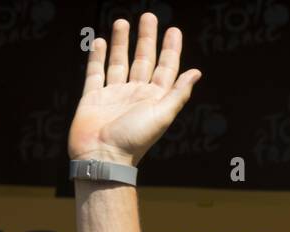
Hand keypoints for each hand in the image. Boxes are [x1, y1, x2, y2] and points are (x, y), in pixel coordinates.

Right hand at [68, 14, 200, 164]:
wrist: (102, 156)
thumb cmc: (134, 139)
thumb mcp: (162, 115)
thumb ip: (178, 93)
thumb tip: (197, 72)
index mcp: (154, 99)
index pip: (166, 68)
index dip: (170, 49)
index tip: (173, 29)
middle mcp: (136, 94)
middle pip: (143, 60)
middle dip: (147, 38)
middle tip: (149, 16)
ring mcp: (114, 95)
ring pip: (119, 62)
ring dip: (123, 43)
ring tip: (123, 22)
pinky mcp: (93, 97)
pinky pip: (96, 72)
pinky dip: (98, 57)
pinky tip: (101, 42)